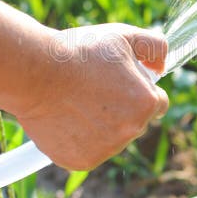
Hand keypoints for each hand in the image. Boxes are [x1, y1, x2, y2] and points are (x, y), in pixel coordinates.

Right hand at [18, 24, 169, 169]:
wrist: (33, 72)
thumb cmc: (78, 52)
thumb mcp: (123, 36)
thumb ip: (155, 47)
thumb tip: (162, 66)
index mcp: (146, 103)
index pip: (157, 103)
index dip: (139, 89)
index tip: (121, 82)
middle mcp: (131, 131)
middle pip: (135, 122)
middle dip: (121, 108)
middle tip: (93, 88)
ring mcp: (105, 150)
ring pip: (111, 138)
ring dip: (100, 124)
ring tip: (75, 100)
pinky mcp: (81, 161)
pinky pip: (87, 151)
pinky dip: (78, 139)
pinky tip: (65, 117)